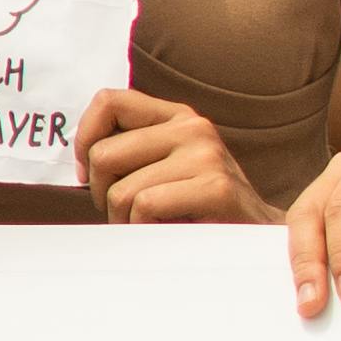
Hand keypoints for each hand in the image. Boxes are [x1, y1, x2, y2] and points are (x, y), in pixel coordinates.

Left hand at [76, 87, 279, 230]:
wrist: (258, 239)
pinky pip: (146, 207)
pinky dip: (143, 231)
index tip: (86, 173)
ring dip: (124, 222)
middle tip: (123, 213)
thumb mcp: (169, 167)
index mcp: (178, 116)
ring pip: (121, 191)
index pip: (108, 101)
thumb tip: (82, 157)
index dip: (84, 138)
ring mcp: (206, 155)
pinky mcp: (215, 187)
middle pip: (104, 154)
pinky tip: (165, 234)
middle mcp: (192, 127)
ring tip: (150, 227)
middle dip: (101, 194)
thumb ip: (134, 151)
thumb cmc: (201, 210)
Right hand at [285, 140, 340, 317]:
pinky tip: (307, 294)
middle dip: (309, 262)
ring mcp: (332, 187)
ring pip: (300, 225)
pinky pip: (306, 236)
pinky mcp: (327, 212)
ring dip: (301, 267)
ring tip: (308, 307)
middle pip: (310, 213)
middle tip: (313, 305)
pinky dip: (304, 266)